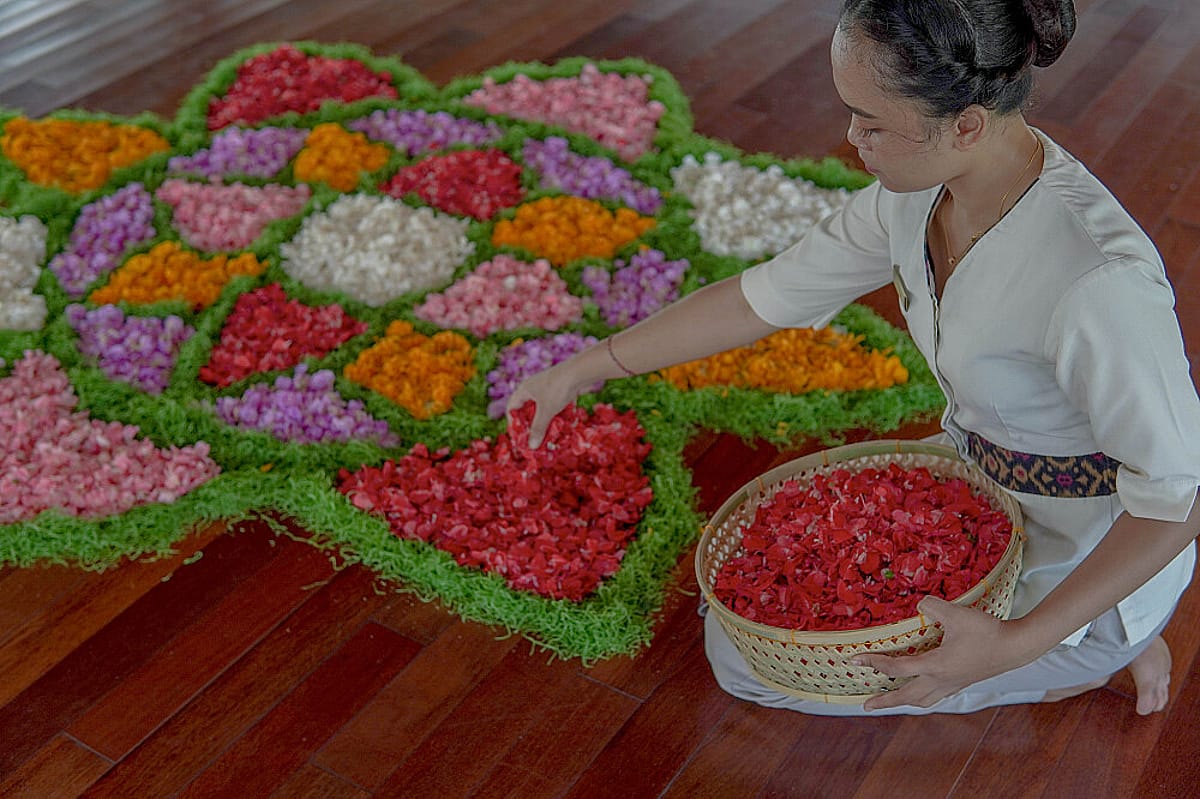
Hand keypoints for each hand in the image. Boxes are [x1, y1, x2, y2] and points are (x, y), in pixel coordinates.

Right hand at [505, 360, 586, 447]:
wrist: (579, 371)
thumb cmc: (557, 390)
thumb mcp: (546, 412)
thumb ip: (538, 429)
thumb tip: (531, 446)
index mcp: (524, 390)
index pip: (512, 408)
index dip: (514, 423)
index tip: (520, 436)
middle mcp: (534, 387)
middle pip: (528, 409)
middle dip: (534, 425)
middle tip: (537, 438)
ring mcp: (548, 386)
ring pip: (544, 408)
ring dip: (548, 421)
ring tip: (553, 434)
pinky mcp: (561, 387)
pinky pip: (557, 404)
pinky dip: (560, 414)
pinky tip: (567, 424)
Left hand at [853, 596, 1033, 711]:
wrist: (1016, 647)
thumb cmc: (987, 632)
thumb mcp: (956, 614)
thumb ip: (933, 606)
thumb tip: (919, 605)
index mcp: (935, 666)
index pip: (896, 668)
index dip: (874, 663)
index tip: (855, 660)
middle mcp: (940, 680)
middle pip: (906, 695)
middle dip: (884, 701)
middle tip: (866, 705)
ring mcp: (951, 684)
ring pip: (921, 700)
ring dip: (903, 701)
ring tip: (890, 701)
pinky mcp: (961, 683)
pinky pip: (935, 696)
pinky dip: (921, 696)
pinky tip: (921, 690)